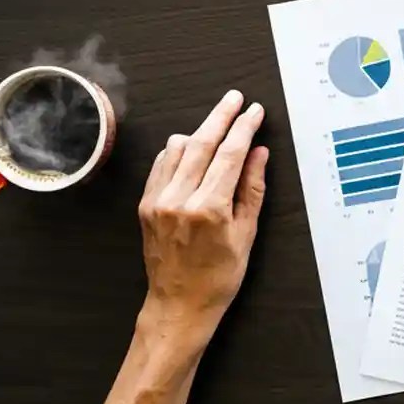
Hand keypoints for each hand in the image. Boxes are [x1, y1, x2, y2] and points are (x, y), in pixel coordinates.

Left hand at [137, 90, 268, 342]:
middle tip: (234, 98)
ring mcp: (157, 201)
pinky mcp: (145, 205)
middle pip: (201, 142)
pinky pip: (160, 164)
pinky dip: (176, 151)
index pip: (230, 154)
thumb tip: (259, 153)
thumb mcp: (246, 234)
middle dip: (221, 116)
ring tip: (216, 127)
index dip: (244, 128)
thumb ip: (251, 189)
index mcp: (209, 208)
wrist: (179, 305)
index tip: (254, 111)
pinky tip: (190, 150)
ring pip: (176, 148)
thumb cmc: (219, 276)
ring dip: (198, 133)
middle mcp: (179, 200)